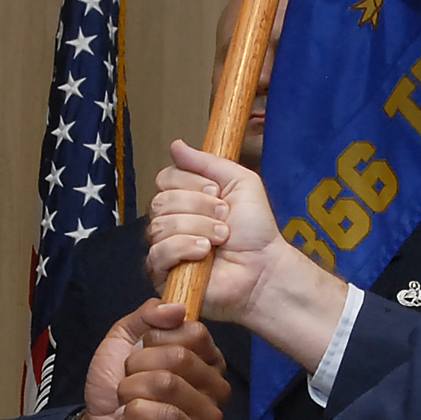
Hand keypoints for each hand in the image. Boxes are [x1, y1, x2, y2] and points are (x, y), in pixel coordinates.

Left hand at [76, 299, 228, 419]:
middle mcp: (216, 386)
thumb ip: (147, 315)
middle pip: (180, 358)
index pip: (195, 332)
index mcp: (207, 358)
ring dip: (133, 392)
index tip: (139, 351)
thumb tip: (178, 308)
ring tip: (128, 401)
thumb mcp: (124, 339)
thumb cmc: (116, 384)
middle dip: (138, 368)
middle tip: (128, 381)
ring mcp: (210, 419)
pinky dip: (138, 414)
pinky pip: (169, 418)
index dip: (155, 339)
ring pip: (169, 386)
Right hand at [145, 140, 347, 368]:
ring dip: (198, 229)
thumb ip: (209, 162)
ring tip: (221, 239)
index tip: (218, 193)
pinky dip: (184, 248)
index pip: (165, 178)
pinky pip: (158, 253)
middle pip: (160, 201)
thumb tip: (176, 145)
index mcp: (186, 198)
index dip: (190, 183)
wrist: (263, 267)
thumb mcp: (240, 182)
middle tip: (224, 218)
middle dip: (198, 207)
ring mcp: (166, 247)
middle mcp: (173, 220)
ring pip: (161, 225)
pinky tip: (204, 254)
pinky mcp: (164, 274)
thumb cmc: (255, 230)